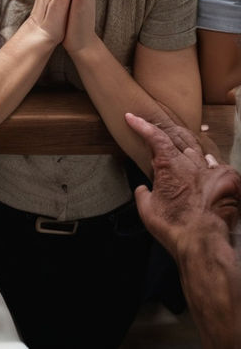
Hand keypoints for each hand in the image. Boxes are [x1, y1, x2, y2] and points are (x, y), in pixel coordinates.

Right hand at [126, 111, 240, 257]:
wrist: (202, 242)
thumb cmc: (173, 226)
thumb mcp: (146, 209)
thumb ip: (142, 194)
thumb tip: (142, 189)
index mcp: (169, 165)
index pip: (155, 137)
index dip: (142, 125)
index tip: (132, 118)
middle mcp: (191, 164)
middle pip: (178, 141)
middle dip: (166, 139)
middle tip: (158, 137)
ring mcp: (211, 172)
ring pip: (199, 153)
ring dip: (187, 153)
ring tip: (182, 155)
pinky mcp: (228, 183)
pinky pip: (218, 167)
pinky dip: (210, 165)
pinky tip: (207, 165)